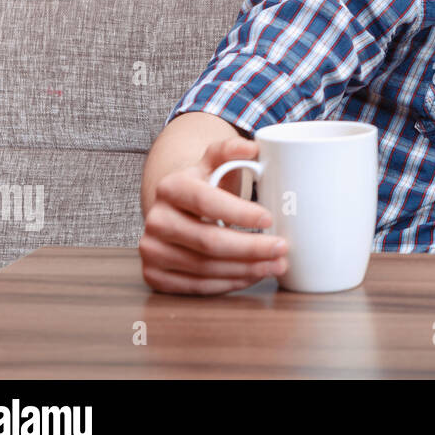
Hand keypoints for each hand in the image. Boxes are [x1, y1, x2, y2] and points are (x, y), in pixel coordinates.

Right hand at [139, 137, 288, 294]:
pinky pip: (196, 286)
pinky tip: (251, 275)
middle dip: (251, 248)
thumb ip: (231, 149)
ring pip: (205, 268)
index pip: (207, 201)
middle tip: (282, 249)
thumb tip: (251, 147)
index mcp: (171, 186)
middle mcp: (156, 219)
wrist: (176, 209)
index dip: (239, 213)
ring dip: (245, 269)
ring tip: (275, 265)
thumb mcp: (214, 161)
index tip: (270, 219)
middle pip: (209, 241)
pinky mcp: (155, 275)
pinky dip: (228, 283)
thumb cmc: (204, 185)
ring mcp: (152, 250)